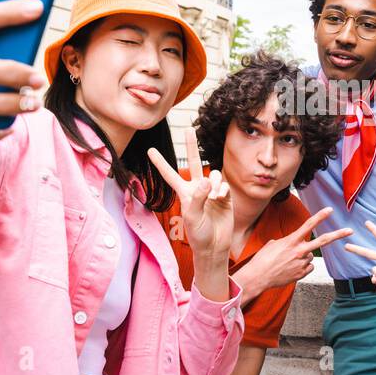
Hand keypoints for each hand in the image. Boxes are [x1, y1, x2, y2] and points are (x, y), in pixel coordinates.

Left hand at [148, 128, 232, 268]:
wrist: (215, 246)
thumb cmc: (198, 234)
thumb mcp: (192, 217)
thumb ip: (198, 197)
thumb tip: (206, 179)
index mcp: (184, 193)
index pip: (170, 174)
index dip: (160, 162)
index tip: (150, 150)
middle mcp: (197, 188)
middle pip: (193, 162)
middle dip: (191, 146)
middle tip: (188, 129)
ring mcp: (211, 191)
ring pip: (213, 174)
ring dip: (214, 182)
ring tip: (214, 197)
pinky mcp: (225, 196)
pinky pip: (224, 184)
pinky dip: (222, 190)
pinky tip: (221, 198)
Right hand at [240, 208, 351, 296]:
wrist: (258, 277)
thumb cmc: (262, 260)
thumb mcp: (272, 244)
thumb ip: (286, 242)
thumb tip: (293, 245)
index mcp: (291, 241)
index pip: (308, 225)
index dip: (320, 216)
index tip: (330, 210)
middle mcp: (299, 251)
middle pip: (323, 241)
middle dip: (338, 234)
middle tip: (350, 230)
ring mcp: (302, 263)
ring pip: (310, 256)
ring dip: (302, 257)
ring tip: (287, 261)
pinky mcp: (302, 274)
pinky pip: (307, 267)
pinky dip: (301, 267)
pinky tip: (290, 269)